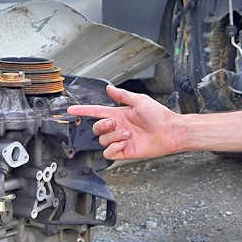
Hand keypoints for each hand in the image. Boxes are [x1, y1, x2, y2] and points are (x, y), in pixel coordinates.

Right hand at [67, 85, 181, 160]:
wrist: (170, 131)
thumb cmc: (159, 115)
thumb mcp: (140, 100)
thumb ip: (122, 96)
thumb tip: (109, 88)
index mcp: (119, 114)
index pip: (96, 112)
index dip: (83, 110)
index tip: (71, 109)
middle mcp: (118, 127)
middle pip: (97, 128)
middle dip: (103, 125)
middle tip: (115, 123)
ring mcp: (120, 140)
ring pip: (103, 140)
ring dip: (113, 136)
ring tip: (128, 134)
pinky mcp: (125, 152)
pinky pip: (109, 152)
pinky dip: (113, 148)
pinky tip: (124, 143)